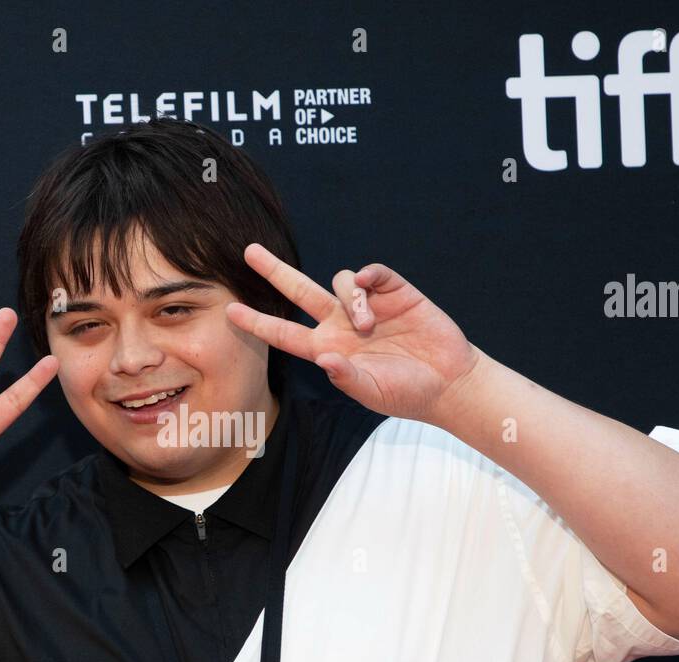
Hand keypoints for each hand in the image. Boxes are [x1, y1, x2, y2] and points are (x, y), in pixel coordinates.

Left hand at [226, 243, 479, 425]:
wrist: (447, 382)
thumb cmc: (405, 393)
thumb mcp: (372, 392)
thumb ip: (347, 377)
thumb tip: (325, 359)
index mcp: (328, 350)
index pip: (285, 334)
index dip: (258, 323)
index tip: (231, 312)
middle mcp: (340, 324)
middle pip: (299, 291)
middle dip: (275, 271)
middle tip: (249, 251)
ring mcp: (366, 306)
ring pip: (340, 281)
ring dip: (351, 300)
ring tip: (370, 325)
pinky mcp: (394, 292)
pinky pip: (372, 274)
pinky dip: (369, 277)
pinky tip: (373, 289)